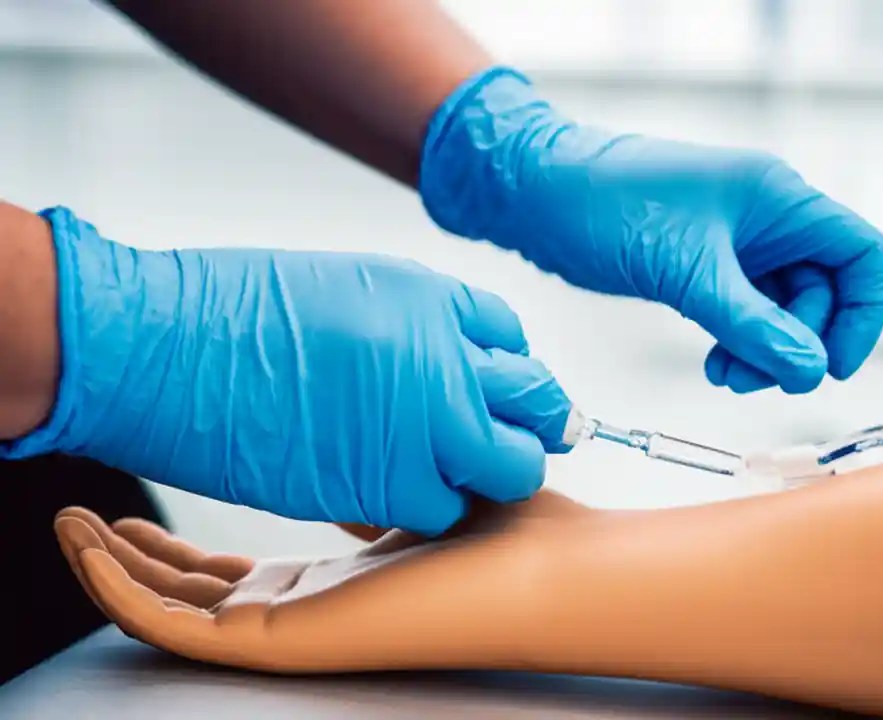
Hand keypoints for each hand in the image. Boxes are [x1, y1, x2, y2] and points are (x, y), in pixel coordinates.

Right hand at [4, 208, 571, 535]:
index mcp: (432, 301)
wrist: (161, 348)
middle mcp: (444, 363)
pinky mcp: (381, 486)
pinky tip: (384, 490)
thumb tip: (453, 361)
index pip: (516, 343)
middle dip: (530, 428)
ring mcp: (420, 428)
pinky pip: (439, 510)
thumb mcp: (346, 287)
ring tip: (435, 468)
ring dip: (479, 476)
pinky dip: (422, 508)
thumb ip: (415, 325)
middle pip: (540, 410)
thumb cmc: (233, 312)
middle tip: (505, 440)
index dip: (512, 375)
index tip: (505, 395)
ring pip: (502, 473)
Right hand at [52, 498, 591, 670]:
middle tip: (88, 508)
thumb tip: (361, 428)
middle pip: (197, 591)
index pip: (240, 571)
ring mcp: (286, 627)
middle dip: (136, 551)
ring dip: (112, 565)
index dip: (187, 542)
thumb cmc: (508, 529)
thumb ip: (390, 456)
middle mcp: (304, 606)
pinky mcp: (276, 638)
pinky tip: (86, 542)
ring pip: (174, 609)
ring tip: (68, 521)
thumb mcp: (434, 472)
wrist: (542, 574)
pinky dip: (119, 589)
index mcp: (332, 578)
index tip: (153, 494)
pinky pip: (176, 627)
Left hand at [420, 68, 882, 393]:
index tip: (835, 366)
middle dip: (799, 342)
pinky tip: (715, 364)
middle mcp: (768, 217)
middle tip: (758, 379)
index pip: (860, 253)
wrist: (537, 193)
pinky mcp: (708, 264)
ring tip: (726, 376)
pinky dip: (740, 344)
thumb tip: (809, 371)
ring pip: (784, 310)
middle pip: (825, 291)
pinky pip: (747, 313)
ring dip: (766, 351)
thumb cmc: (608, 205)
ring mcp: (739, 242)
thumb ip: (752, 325)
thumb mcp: (687, 272)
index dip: (862, 314)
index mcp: (779, 198)